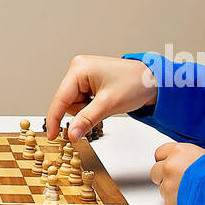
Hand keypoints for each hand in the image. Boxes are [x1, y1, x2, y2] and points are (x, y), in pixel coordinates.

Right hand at [45, 54, 159, 141]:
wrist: (152, 81)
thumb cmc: (135, 83)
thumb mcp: (109, 104)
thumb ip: (87, 120)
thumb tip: (71, 134)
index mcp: (79, 68)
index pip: (60, 98)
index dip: (55, 119)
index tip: (52, 136)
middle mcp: (78, 69)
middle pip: (66, 102)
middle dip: (81, 113)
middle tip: (100, 112)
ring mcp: (83, 75)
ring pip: (73, 104)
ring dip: (86, 112)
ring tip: (105, 106)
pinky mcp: (88, 82)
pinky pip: (81, 102)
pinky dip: (90, 108)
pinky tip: (103, 104)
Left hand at [149, 141, 204, 204]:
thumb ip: (190, 157)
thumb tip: (188, 160)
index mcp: (178, 152)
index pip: (159, 154)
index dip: (167, 160)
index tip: (172, 165)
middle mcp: (169, 167)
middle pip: (155, 172)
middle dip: (164, 176)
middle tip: (180, 180)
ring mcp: (169, 186)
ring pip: (162, 189)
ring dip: (172, 191)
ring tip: (191, 192)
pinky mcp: (171, 203)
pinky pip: (169, 203)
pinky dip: (177, 203)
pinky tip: (191, 201)